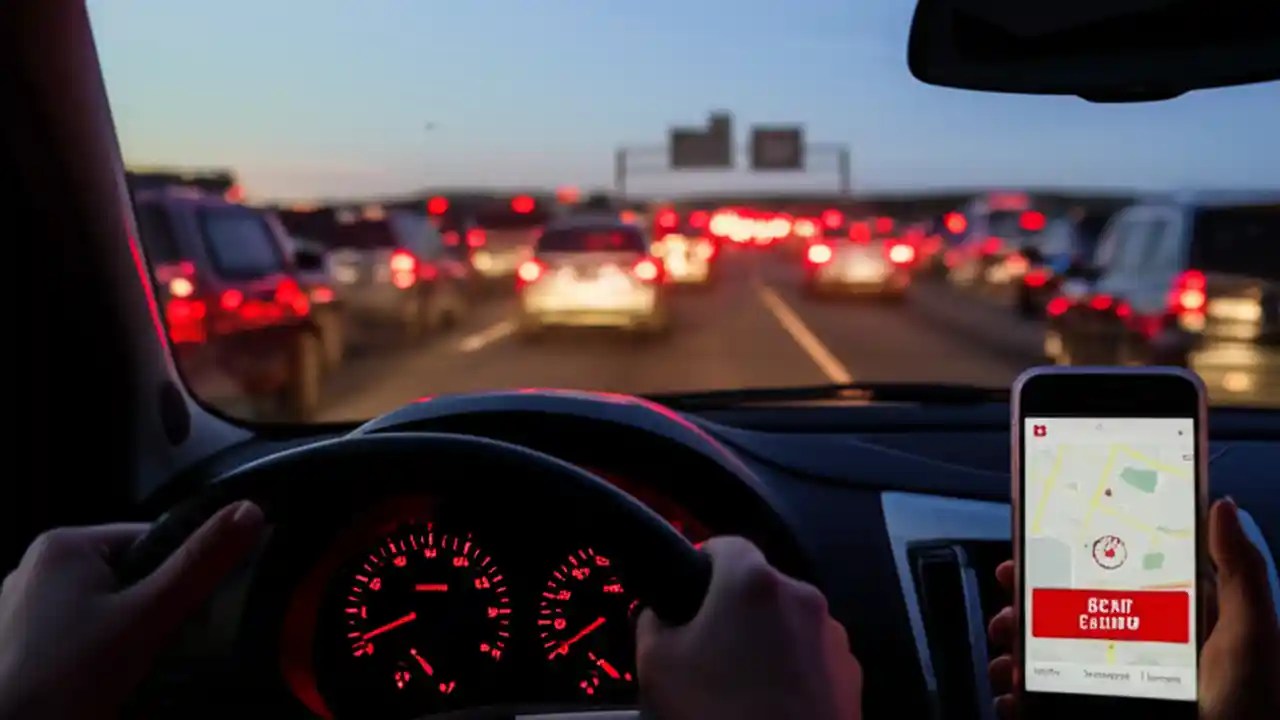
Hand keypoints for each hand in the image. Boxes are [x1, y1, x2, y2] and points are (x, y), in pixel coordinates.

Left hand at [0, 501, 264, 719]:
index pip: (151, 540)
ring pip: (105, 609)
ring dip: (127, 635)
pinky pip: (78, 636)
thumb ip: (200, 564)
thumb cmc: (68, 678)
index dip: (180, 574)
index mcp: (64, 545)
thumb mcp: (148, 617)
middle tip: (162, 644)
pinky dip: (98, 655)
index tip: (191, 611)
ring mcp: (21, 611)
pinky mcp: (18, 647)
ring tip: (134, 666)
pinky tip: (105, 680)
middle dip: (151, 610)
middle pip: (128, 576)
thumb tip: (249, 511)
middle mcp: (35, 569)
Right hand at [636, 536, 860, 719]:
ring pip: (787, 623)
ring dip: (765, 641)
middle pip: (759, 587)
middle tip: (705, 651)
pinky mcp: (851, 675)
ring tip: (741, 685)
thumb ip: (654, 620)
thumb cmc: (717, 714)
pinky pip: (811, 657)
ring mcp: (833, 637)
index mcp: (753, 583)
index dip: (701, 565)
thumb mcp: (657, 665)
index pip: (724, 545)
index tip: (687, 594)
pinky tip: (771, 704)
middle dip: (733, 611)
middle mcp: (803, 597)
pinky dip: (792, 670)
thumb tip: (664, 612)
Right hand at [987, 498, 1279, 719]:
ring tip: (1009, 655)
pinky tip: (1014, 693)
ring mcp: (1105, 683)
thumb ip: (1239, 572)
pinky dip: (1015, 694)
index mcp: (1163, 617)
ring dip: (1013, 646)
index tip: (1033, 546)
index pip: (1104, 574)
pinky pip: (1039, 699)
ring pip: (1042, 652)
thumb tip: (1220, 505)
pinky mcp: (1082, 709)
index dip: (1064, 556)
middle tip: (1009, 597)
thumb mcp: (1249, 635)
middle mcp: (1128, 646)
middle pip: (1061, 610)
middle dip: (1024, 600)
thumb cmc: (1246, 706)